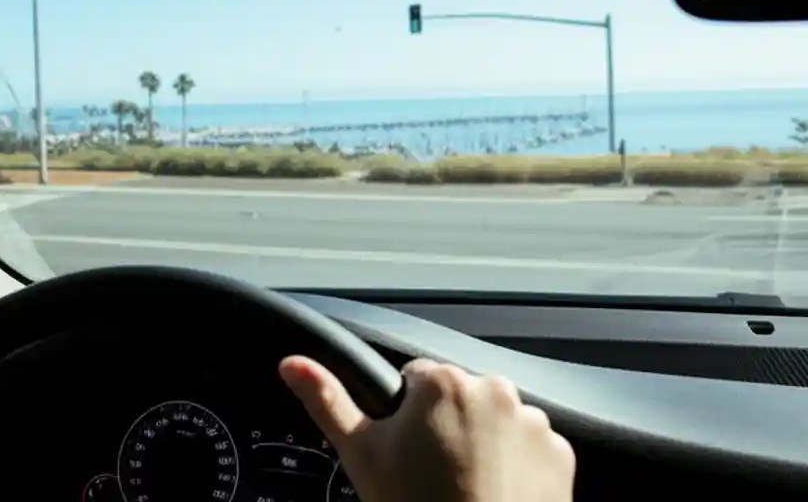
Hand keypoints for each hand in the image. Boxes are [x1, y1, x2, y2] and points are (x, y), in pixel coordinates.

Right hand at [279, 356, 573, 501]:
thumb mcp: (361, 454)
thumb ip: (327, 400)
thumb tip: (291, 364)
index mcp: (442, 381)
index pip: (415, 378)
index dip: (405, 415)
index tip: (408, 450)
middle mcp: (493, 389)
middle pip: (458, 397)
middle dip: (447, 425)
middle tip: (434, 473)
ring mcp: (533, 421)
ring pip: (496, 421)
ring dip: (484, 443)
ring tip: (467, 486)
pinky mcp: (561, 454)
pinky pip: (531, 448)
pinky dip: (517, 466)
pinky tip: (496, 493)